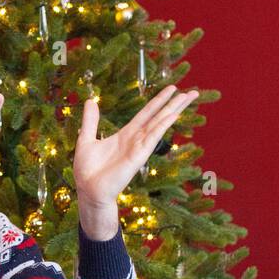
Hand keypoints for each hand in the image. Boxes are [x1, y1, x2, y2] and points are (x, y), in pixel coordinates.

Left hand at [73, 83, 199, 208]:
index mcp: (125, 134)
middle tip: (191, 92)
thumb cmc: (87, 170)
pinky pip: (153, 138)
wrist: (88, 189)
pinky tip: (173, 115)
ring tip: (188, 98)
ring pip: (159, 124)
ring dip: (174, 110)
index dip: (158, 101)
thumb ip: (91, 120)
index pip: (146, 113)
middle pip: (159, 117)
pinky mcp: (138, 156)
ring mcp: (139, 147)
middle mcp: (136, 139)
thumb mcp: (86, 139)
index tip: (172, 89)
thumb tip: (91, 101)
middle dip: (174, 104)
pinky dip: (162, 126)